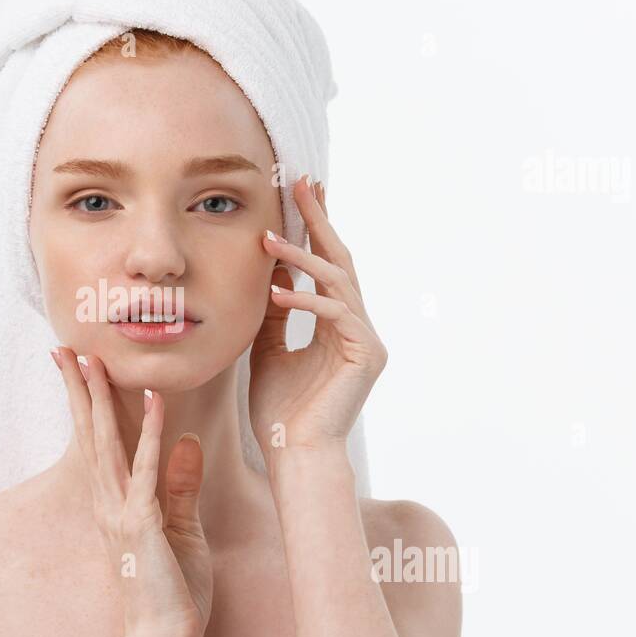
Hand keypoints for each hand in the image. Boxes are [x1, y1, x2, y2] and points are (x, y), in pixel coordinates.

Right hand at [51, 347, 213, 636]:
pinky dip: (150, 433)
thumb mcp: (183, 530)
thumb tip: (187, 441)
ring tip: (91, 360)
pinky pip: (145, 470)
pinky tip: (153, 399)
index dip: (86, 403)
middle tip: (64, 347)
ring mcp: (122, 512)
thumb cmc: (175, 593)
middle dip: (78, 390)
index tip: (76, 366)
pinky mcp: (143, 524)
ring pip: (107, 444)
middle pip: (91, 435)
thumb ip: (181, 485)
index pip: (98, 442)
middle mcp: (110, 502)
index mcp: (116, 503)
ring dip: (100, 400)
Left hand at [249, 174, 387, 462]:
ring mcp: (367, 339)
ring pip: (338, 281)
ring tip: (269, 239)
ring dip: (302, 257)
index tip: (301, 194)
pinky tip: (275, 291)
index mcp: (338, 325)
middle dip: (320, 220)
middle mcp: (358, 326)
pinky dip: (305, 299)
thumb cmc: (280, 412)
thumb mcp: (268, 351)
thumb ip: (274, 315)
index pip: (327, 266)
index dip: (316, 229)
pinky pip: (335, 314)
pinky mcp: (367, 354)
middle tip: (303, 183)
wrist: (295, 454)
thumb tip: (268, 278)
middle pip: (341, 260)